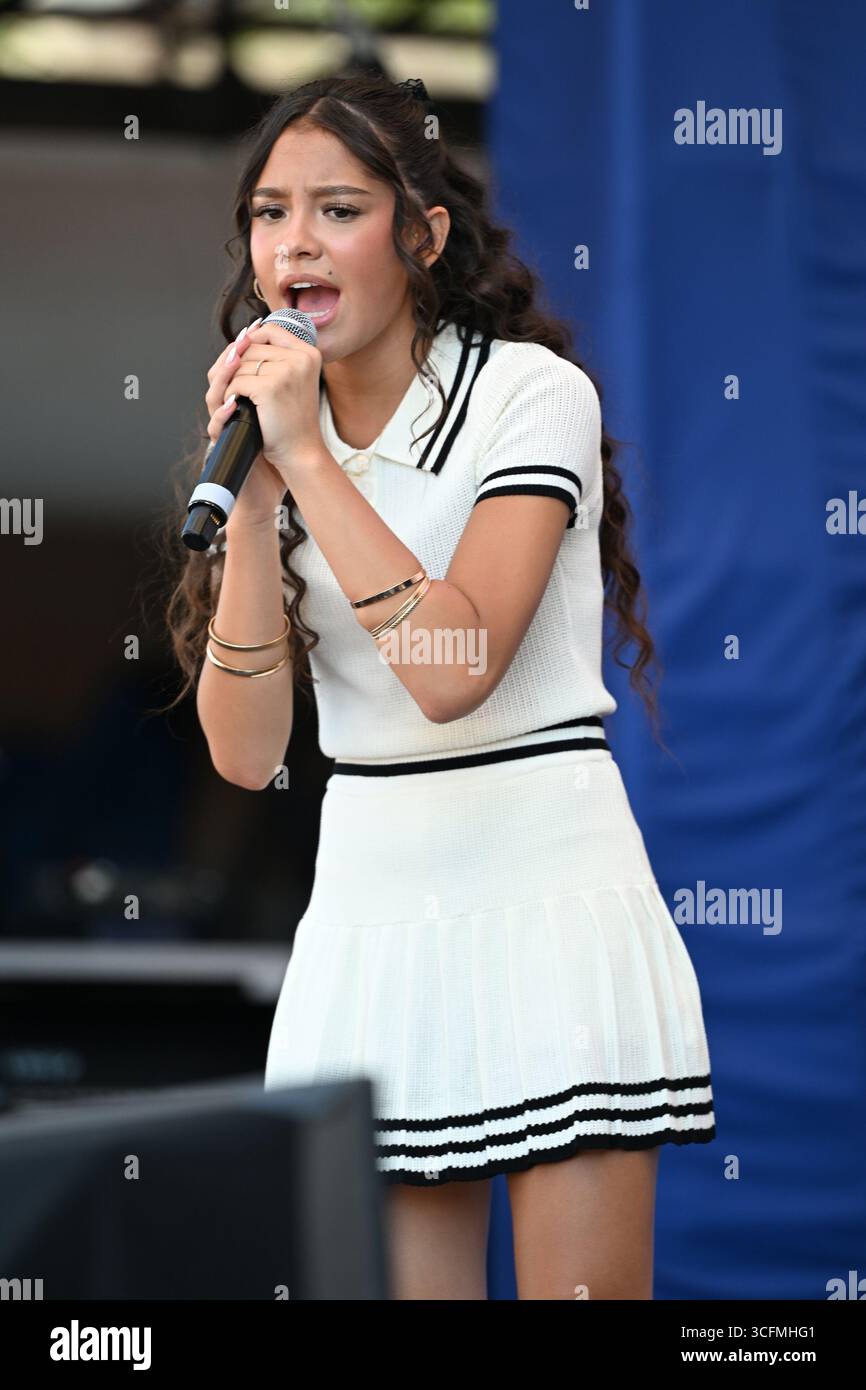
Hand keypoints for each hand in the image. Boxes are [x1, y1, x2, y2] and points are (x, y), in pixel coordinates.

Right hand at [204, 320, 287, 532]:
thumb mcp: (287, 407)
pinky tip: (232, 402)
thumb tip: (297, 350)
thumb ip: (285, 382)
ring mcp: (225, 426)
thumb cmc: (284, 445)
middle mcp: (229, 408)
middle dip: (229, 356)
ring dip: (222, 377)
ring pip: (212, 395)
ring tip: (235, 362)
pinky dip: (222, 414)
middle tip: (242, 341)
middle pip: (218, 374)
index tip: (256, 330)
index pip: (233, 364)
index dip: (241, 347)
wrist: (281, 477)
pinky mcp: (225, 444)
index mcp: (242, 396)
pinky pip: (216, 425)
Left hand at [221, 321, 325, 483]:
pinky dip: (230, 395)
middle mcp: (300, 359)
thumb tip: (244, 334)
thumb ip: (274, 357)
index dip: (250, 340)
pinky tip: (237, 406)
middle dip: (234, 366)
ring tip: (239, 399)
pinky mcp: (270, 387)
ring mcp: (286, 372)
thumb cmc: (292, 421)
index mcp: (309, 354)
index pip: (270, 331)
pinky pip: (236, 381)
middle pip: (250, 347)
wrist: (299, 451)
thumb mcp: (291, 381)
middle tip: (234, 387)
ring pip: (240, 365)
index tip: (241, 357)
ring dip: (231, 383)